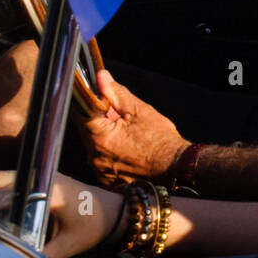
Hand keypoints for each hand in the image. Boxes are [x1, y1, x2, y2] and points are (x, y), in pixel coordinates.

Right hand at [0, 171, 125, 257]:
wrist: (113, 211)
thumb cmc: (92, 227)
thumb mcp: (67, 246)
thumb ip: (41, 255)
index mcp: (50, 191)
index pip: (10, 192)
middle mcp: (43, 178)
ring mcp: (40, 176)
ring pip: (0, 178)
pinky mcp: (38, 181)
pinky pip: (8, 181)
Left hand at [83, 69, 187, 185]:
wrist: (177, 167)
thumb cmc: (161, 140)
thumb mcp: (140, 110)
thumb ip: (116, 93)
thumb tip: (101, 77)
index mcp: (100, 136)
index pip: (80, 112)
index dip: (88, 102)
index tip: (99, 98)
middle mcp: (95, 156)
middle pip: (86, 129)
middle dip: (98, 119)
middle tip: (119, 117)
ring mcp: (100, 171)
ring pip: (93, 145)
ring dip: (103, 136)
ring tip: (126, 135)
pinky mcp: (107, 180)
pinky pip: (100, 160)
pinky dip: (108, 152)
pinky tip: (126, 150)